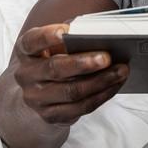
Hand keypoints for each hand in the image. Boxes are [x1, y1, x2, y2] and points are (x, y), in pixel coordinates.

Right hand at [13, 23, 128, 125]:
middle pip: (55, 69)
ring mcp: (36, 98)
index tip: (66, 32)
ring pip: (72, 92)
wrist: (39, 91)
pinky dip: (101, 95)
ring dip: (100, 81)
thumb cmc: (53, 57)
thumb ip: (70, 38)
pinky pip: (80, 107)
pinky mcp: (50, 115)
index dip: (48, 36)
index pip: (33, 41)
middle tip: (107, 57)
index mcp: (25, 50)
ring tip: (121, 71)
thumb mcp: (54, 44)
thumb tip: (98, 35)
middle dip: (83, 63)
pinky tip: (115, 85)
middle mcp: (26, 75)